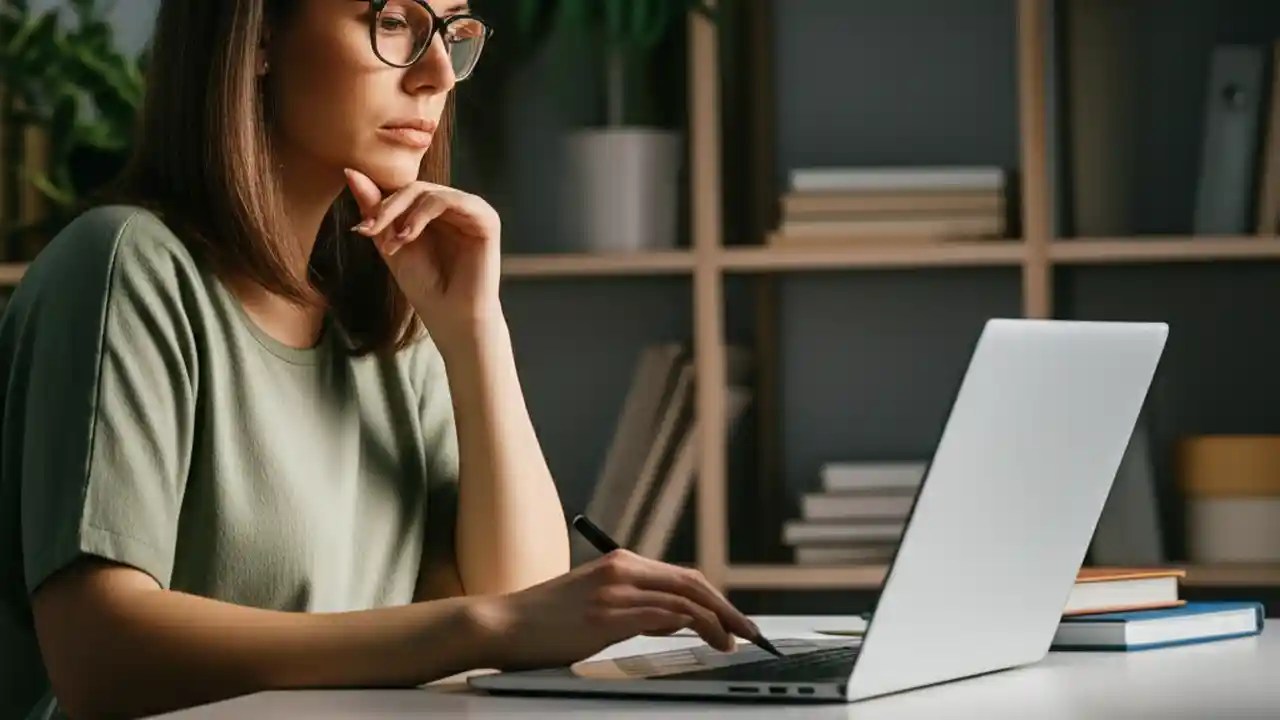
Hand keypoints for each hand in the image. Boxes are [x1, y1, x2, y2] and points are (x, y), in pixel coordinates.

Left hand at [344, 168, 502, 350]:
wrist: (451, 318)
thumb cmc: (425, 287)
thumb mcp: (391, 243)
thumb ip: (375, 210)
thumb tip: (350, 172)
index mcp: (437, 211)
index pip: (404, 191)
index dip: (380, 205)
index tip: (360, 230)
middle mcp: (456, 206)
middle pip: (414, 188)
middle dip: (387, 208)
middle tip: (369, 230)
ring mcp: (472, 211)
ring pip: (429, 192)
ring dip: (402, 212)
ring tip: (393, 242)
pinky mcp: (486, 219)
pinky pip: (450, 200)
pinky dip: (423, 214)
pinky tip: (409, 236)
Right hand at [473, 550, 760, 670]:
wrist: (503, 624)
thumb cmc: (545, 620)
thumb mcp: (594, 601)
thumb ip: (632, 604)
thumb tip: (671, 621)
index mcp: (620, 563)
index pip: (682, 575)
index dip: (715, 596)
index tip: (734, 618)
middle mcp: (621, 569)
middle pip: (691, 582)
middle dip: (726, 606)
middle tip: (748, 630)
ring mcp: (614, 591)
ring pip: (684, 598)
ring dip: (717, 620)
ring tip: (733, 641)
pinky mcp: (607, 615)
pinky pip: (664, 616)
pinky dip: (694, 626)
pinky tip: (707, 639)